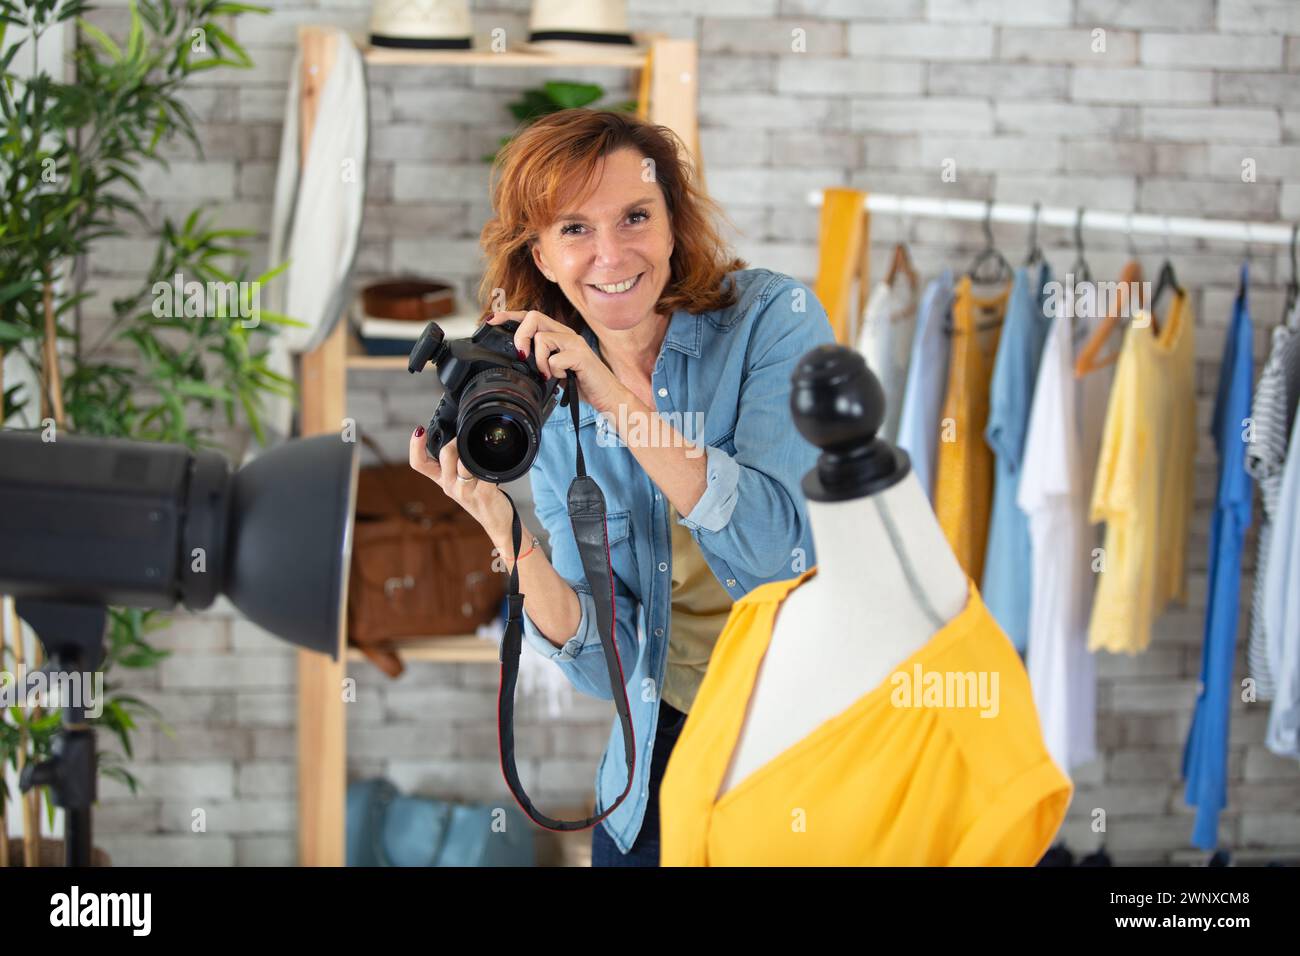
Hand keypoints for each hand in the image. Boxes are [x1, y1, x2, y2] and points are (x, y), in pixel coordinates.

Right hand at [408, 426, 515, 545]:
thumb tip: (460, 435)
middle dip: (455, 440)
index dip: (415, 446)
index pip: (419, 463)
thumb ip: (457, 461)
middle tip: (467, 437)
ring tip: (483, 448)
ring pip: (463, 462)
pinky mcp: (483, 494)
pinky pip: (484, 473)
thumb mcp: (461, 480)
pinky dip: (491, 464)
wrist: (496, 522)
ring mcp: (465, 491)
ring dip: (472, 450)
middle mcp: (450, 485)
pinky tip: (497, 461)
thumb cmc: (480, 496)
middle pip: (445, 455)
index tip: (419, 430)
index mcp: (442, 479)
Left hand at [485, 309, 628, 415]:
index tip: (491, 320)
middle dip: (520, 336)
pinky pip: (556, 359)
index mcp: (559, 335)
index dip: (509, 315)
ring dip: (539, 361)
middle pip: (533, 316)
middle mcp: (567, 334)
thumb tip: (519, 358)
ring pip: (542, 338)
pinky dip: (554, 372)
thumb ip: (541, 360)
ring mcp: (575, 343)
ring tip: (548, 374)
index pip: (530, 316)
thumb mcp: (555, 370)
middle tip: (523, 356)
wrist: (607, 396)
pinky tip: (563, 378)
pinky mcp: (581, 356)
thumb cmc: (582, 383)